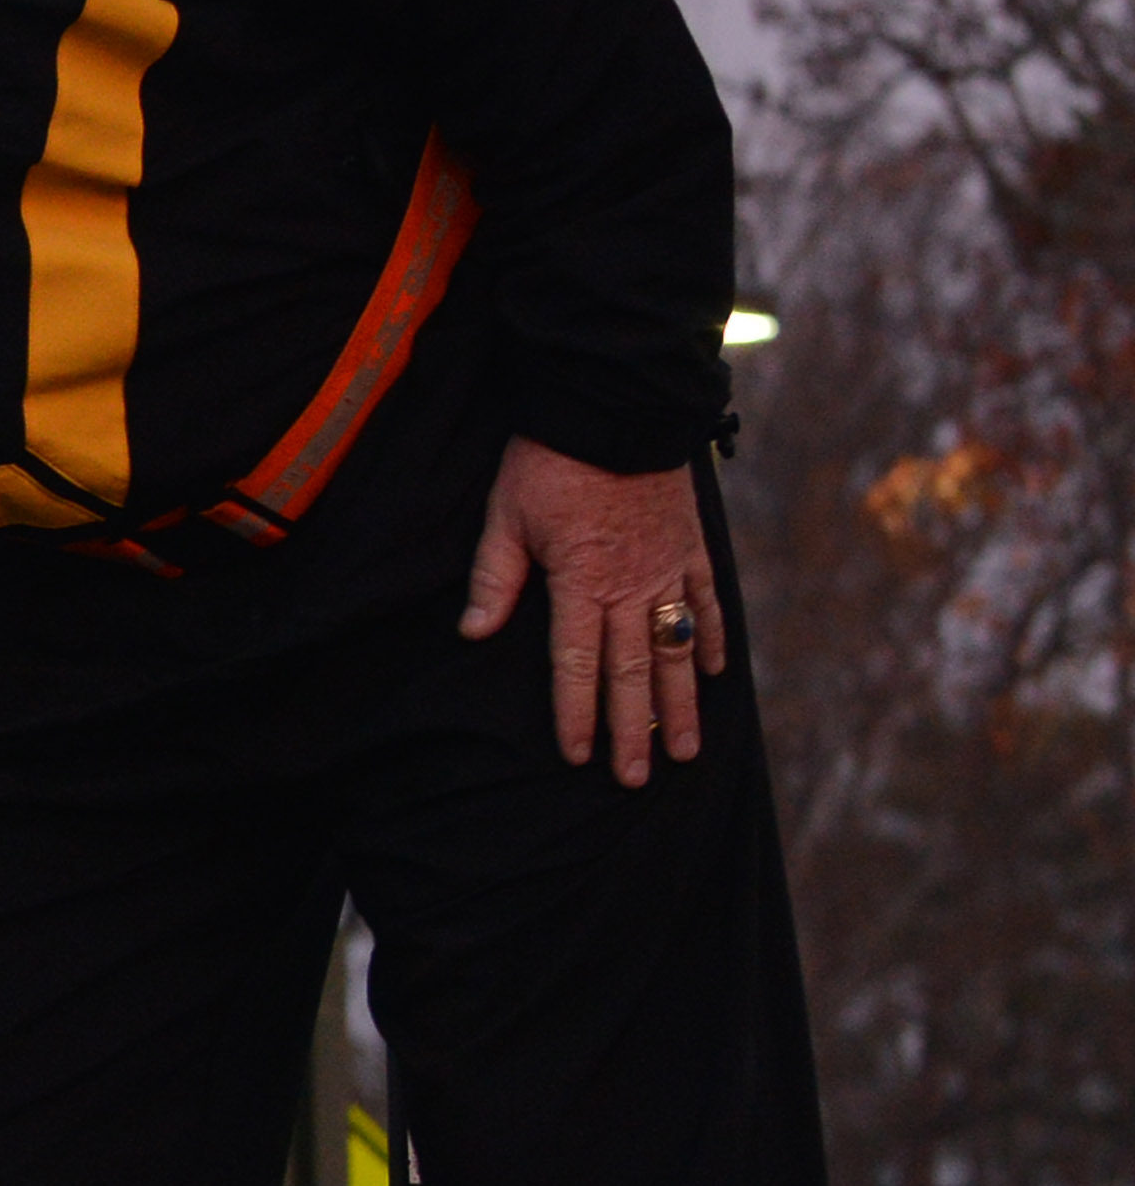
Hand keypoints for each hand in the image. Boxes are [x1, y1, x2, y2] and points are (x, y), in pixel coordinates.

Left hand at [461, 437, 720, 783]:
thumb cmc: (550, 460)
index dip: (577, 713)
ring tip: (686, 748)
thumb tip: (473, 632)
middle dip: (633, 729)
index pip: (576, 665)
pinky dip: (710, 638)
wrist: (617, 407)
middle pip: (632, 672)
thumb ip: (493, 578)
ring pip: (677, 650)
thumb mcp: (506, 516)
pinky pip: (707, 602)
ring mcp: (668, 569)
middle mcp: (631, 586)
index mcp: (580, 583)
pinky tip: (712, 673)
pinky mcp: (692, 546)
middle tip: (638, 777)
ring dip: (681, 702)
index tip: (578, 754)